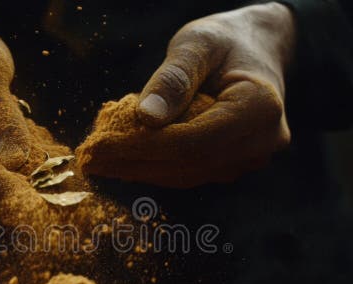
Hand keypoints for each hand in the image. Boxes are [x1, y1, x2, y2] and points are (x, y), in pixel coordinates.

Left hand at [80, 3, 294, 187]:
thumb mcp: (198, 43)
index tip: (102, 145)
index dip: (146, 147)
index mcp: (259, 108)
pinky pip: (192, 171)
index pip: (194, 142)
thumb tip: (145, 118)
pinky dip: (156, 166)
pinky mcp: (235, 164)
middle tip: (89, 158)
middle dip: (136, 163)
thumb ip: (173, 78)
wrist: (260, 49)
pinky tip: (123, 161)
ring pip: (188, 174)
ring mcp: (252, 158)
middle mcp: (262, 142)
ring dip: (141, 170)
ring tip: (99, 162)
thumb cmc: (227, 40)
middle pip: (189, 164)